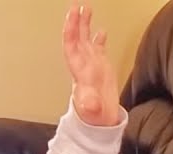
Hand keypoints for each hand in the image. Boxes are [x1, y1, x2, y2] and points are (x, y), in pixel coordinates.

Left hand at [63, 5, 120, 126]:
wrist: (101, 123)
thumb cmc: (95, 117)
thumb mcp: (93, 112)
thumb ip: (90, 105)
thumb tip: (88, 102)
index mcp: (80, 71)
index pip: (72, 46)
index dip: (71, 30)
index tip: (72, 14)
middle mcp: (84, 65)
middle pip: (77, 39)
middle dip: (76, 21)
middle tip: (76, 5)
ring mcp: (92, 66)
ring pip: (86, 41)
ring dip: (85, 25)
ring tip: (86, 8)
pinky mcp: (101, 68)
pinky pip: (98, 49)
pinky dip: (99, 39)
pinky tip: (101, 30)